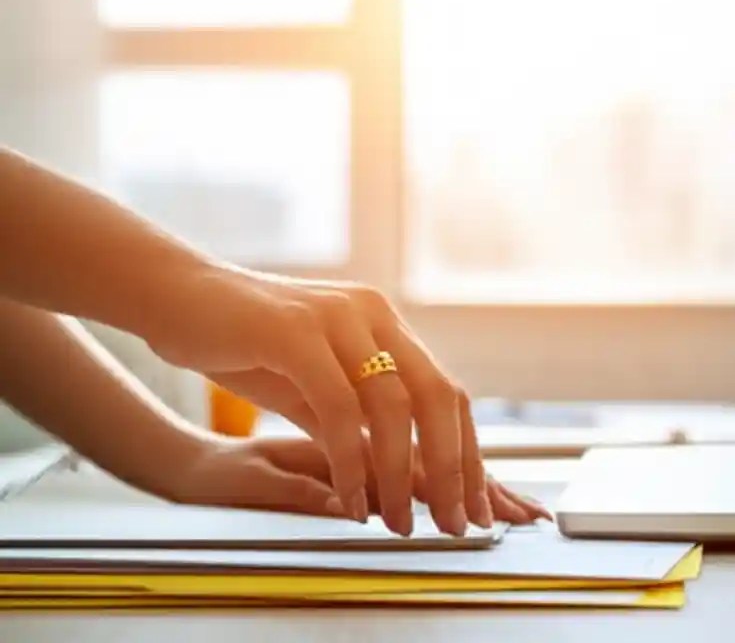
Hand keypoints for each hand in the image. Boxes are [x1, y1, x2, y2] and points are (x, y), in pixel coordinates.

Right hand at [140, 263, 479, 536]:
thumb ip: (358, 427)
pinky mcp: (295, 330)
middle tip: (457, 524)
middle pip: (438, 397)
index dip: (468, 453)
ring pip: (395, 404)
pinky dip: (351, 460)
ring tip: (402, 522)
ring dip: (402, 473)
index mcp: (385, 325)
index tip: (476, 506)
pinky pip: (339, 406)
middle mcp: (372, 315)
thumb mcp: (313, 394)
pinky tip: (351, 500)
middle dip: (455, 468)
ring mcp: (337, 318)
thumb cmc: (243, 347)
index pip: (446, 394)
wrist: (170, 298)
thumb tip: (407, 480)